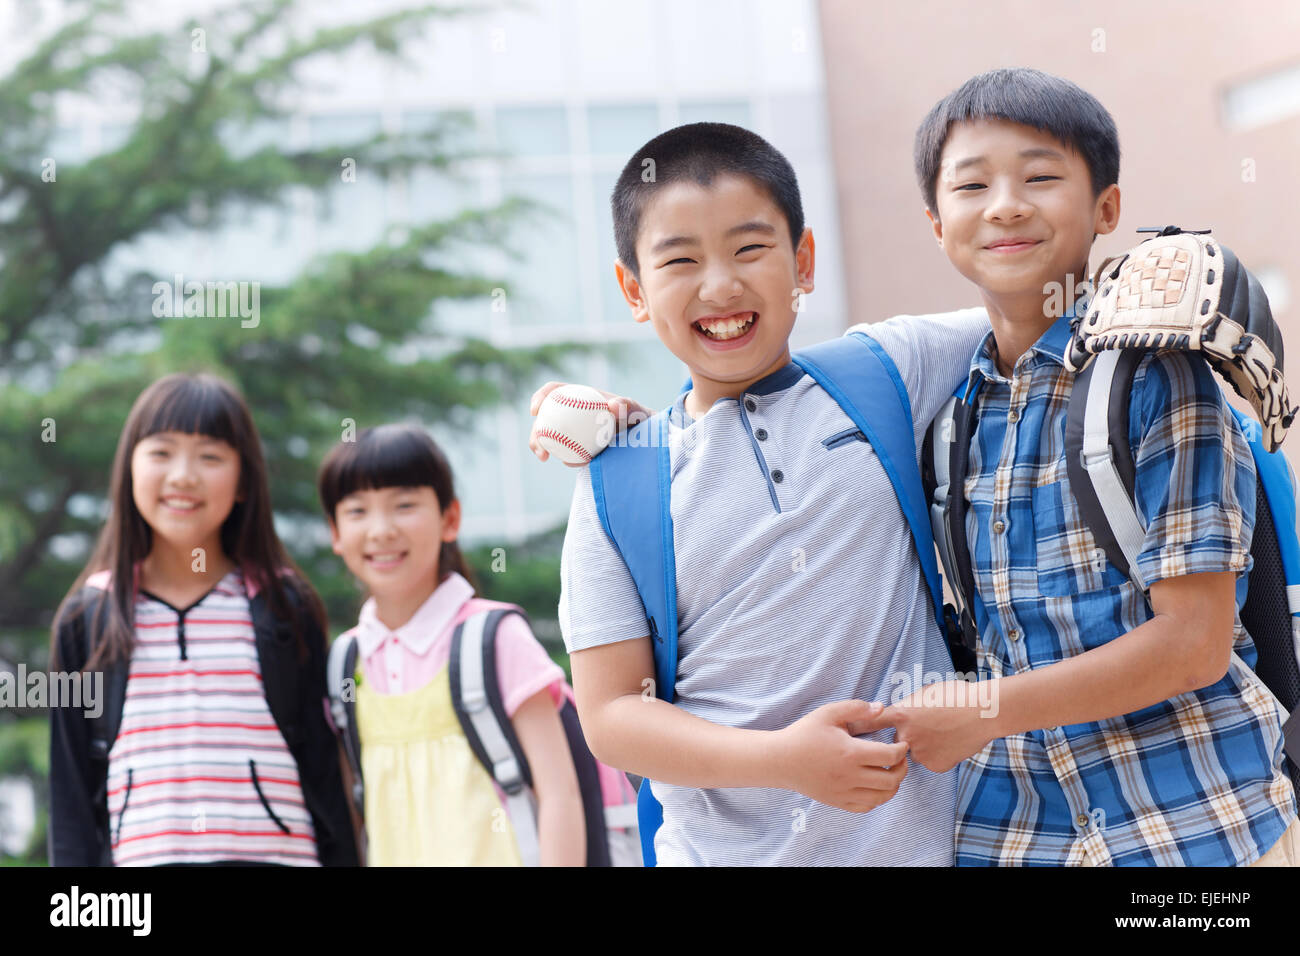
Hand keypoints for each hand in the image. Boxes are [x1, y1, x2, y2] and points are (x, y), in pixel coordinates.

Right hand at [527, 381, 654, 464]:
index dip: (540, 397)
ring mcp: (576, 432)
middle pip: (547, 418)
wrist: (648, 439)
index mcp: (581, 397)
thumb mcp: (637, 410)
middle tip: (539, 446)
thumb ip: (627, 406)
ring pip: (553, 438)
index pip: (555, 391)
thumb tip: (612, 405)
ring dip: (542, 446)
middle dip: (535, 431)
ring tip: (545, 456)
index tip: (536, 410)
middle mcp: (574, 414)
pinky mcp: (582, 448)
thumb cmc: (641, 419)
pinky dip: (567, 457)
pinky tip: (572, 462)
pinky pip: (570, 453)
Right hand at [772, 700, 908, 812]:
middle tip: (900, 759)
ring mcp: (844, 791)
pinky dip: (877, 799)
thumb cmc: (804, 734)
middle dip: (902, 769)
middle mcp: (850, 775)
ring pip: (881, 797)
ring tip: (890, 772)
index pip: (890, 756)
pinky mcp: (837, 801)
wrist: (780, 760)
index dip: (902, 749)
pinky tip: (874, 785)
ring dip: (893, 785)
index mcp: (850, 752)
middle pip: (891, 780)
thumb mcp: (828, 713)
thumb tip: (881, 708)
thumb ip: (856, 708)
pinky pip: (866, 807)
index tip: (902, 743)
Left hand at [869, 680, 997, 773]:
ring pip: (915, 753)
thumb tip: (896, 714)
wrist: (983, 712)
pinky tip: (952, 743)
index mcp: (902, 715)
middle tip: (929, 726)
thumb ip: (907, 707)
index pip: (872, 723)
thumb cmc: (956, 697)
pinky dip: (939, 755)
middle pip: (896, 741)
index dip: (857, 727)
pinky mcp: (934, 766)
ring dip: (924, 746)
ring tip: (945, 732)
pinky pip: (930, 762)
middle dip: (906, 737)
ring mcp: (920, 753)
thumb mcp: (925, 694)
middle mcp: (906, 736)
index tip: (844, 732)